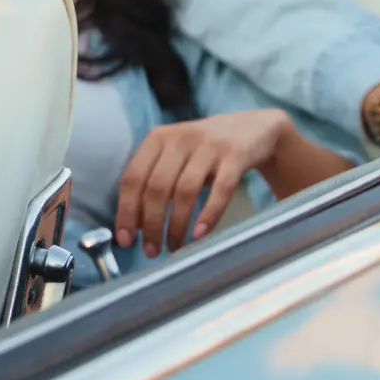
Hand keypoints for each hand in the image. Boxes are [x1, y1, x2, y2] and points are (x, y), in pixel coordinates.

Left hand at [115, 110, 290, 256]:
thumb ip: (155, 181)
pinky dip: (209, 214)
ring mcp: (209, 145)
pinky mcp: (236, 155)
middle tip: (151, 251)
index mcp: (158, 138)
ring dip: (177, 225)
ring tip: (174, 246)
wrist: (254, 128)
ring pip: (185, 190)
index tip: (125, 239)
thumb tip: (135, 225)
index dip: (127, 211)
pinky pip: (221, 189)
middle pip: (157, 187)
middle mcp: (180, 138)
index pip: (133, 177)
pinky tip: (200, 234)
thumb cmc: (205, 151)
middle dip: (151, 224)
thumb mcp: (175, 156)